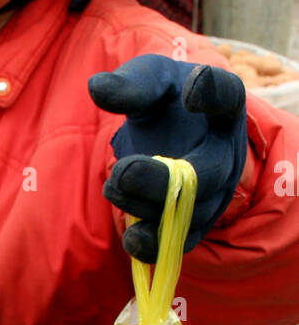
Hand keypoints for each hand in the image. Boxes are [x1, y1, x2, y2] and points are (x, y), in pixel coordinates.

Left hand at [88, 54, 246, 261]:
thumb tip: (97, 88)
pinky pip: (179, 241)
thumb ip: (131, 84)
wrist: (171, 135)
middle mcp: (224, 153)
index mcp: (221, 106)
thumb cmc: (165, 103)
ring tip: (114, 186)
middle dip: (164, 180)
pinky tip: (131, 237)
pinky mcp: (193, 222)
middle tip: (125, 170)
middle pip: (208, 173)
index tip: (191, 90)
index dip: (213, 92)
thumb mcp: (150, 81)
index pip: (227, 95)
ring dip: (148, 208)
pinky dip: (155, 244)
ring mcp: (212, 192)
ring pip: (189, 214)